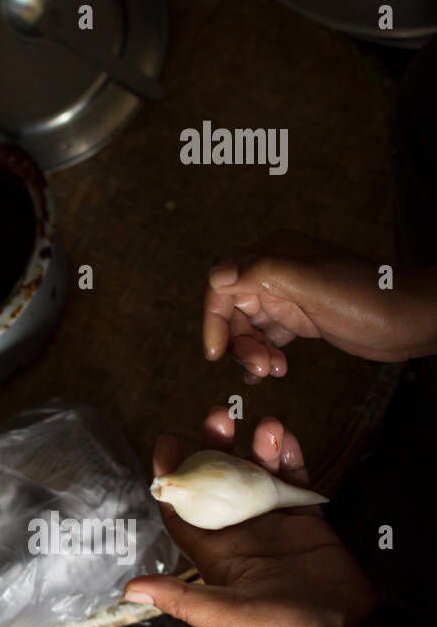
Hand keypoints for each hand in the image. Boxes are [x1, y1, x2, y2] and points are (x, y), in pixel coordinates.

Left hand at [124, 407, 378, 626]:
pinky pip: (296, 483)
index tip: (167, 442)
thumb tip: (128, 590)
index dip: (172, 477)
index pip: (183, 509)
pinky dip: (291, 459)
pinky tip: (285, 437)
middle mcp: (241, 534)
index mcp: (216, 554)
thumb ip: (181, 598)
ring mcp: (275, 526)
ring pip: (259, 476)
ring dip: (258, 448)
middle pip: (221, 481)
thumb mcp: (226, 617)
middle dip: (217, 447)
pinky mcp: (308, 524)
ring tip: (264, 425)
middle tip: (217, 417)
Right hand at [203, 229, 436, 382]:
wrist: (412, 318)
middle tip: (258, 369)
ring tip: (272, 371)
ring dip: (253, 352)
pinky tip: (273, 371)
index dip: (213, 318)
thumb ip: (262, 274)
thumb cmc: (367, 298)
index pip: (222, 284)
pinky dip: (264, 354)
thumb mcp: (311, 284)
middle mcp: (275, 273)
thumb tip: (216, 276)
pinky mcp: (300, 318)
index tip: (215, 352)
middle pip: (233, 310)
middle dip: (239, 342)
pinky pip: (267, 337)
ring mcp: (288, 296)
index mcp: (273, 256)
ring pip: (249, 327)